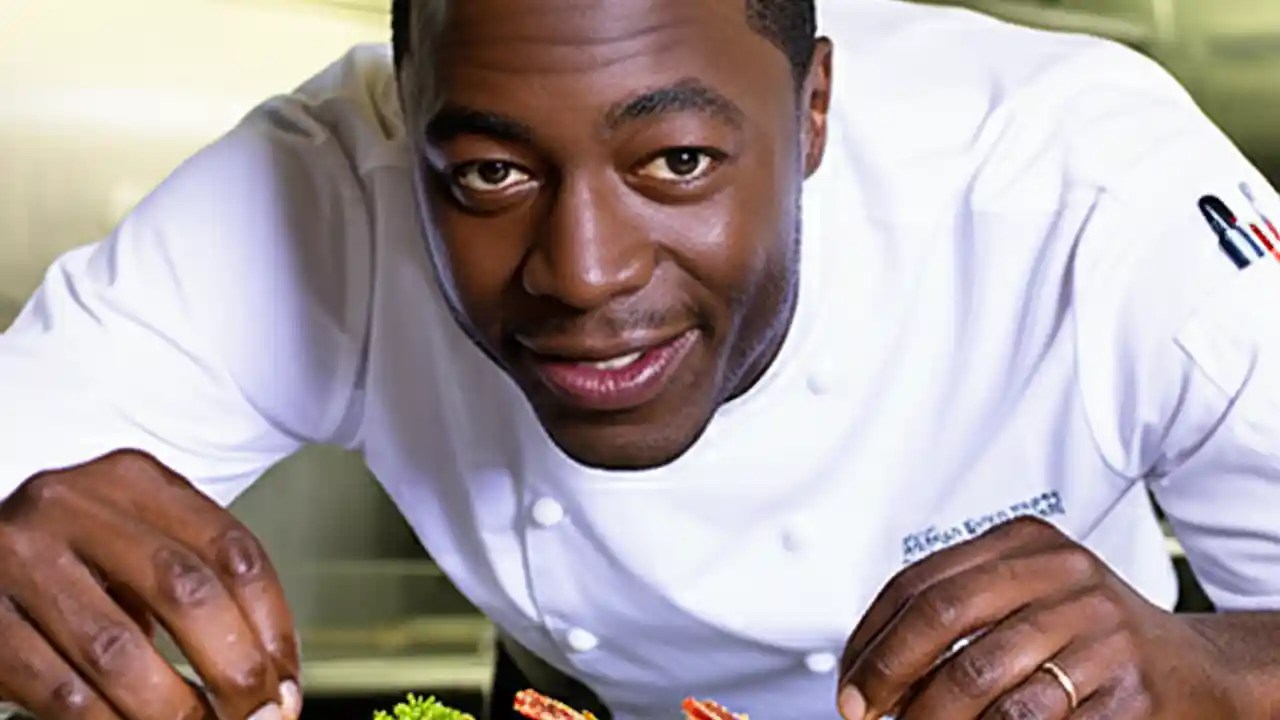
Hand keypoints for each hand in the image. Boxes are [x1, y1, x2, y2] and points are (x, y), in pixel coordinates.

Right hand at [0, 451, 301, 719]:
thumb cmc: (75, 562)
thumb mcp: (141, 549)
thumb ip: (202, 590)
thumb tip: (273, 684)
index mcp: (133, 479)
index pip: (232, 550)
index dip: (273, 624)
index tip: (287, 681)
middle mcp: (74, 504)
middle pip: (185, 590)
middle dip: (234, 668)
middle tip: (260, 716)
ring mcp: (18, 557)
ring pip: (119, 650)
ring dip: (173, 709)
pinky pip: (59, 689)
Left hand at [836, 517, 1256, 718]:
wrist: (1196, 670)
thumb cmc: (1090, 637)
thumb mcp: (1026, 597)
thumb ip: (956, 613)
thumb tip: (870, 665)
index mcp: (1026, 542)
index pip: (920, 581)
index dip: (871, 635)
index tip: (848, 679)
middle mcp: (1063, 573)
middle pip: (942, 615)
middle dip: (887, 671)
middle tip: (862, 711)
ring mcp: (1099, 626)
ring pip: (981, 676)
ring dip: (929, 717)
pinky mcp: (1127, 685)